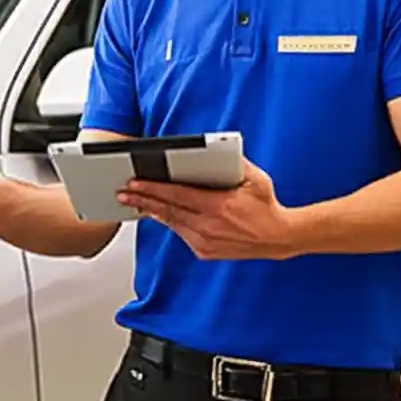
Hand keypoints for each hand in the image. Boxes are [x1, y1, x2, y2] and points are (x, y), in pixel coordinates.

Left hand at [117, 159, 296, 260]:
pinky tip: (157, 213)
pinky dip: (170, 222)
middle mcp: (209, 226)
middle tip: (122, 193)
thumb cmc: (265, 206)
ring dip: (151, 211)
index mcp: (218, 206)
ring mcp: (206, 241)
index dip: (152, 190)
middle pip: (167, 211)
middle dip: (142, 201)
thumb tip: (213, 149)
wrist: (278, 238)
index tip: (133, 184)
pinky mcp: (205, 251)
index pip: (177, 196)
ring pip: (171, 223)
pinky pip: (181, 233)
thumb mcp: (254, 179)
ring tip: (133, 201)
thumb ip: (234, 163)